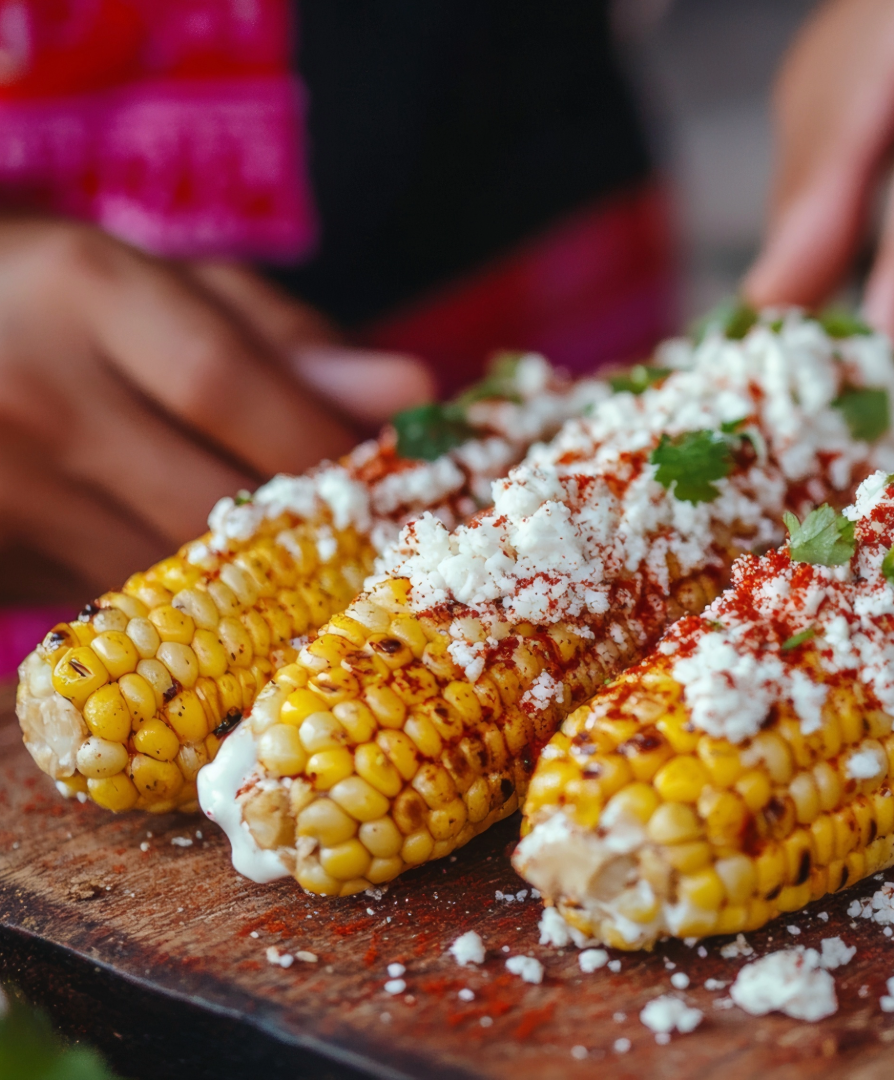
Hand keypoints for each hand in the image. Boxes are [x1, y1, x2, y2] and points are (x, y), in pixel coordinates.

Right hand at [0, 218, 433, 590]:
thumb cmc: (89, 308)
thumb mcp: (184, 292)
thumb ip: (295, 342)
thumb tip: (415, 391)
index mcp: (88, 292)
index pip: (224, 383)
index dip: (321, 448)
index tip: (393, 491)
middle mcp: (33, 389)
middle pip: (200, 497)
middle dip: (306, 539)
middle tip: (372, 555)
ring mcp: (0, 486)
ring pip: (167, 572)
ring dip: (259, 589)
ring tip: (313, 577)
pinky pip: (121, 603)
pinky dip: (192, 611)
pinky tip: (230, 597)